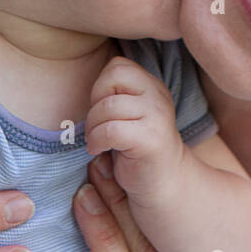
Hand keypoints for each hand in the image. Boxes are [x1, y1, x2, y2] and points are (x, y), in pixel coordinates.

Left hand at [84, 56, 183, 204]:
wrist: (164, 186)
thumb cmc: (137, 151)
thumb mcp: (129, 115)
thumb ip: (116, 96)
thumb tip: (86, 87)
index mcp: (152, 87)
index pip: (118, 65)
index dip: (102, 86)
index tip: (103, 110)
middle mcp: (158, 96)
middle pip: (113, 76)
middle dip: (96, 100)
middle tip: (97, 124)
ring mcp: (157, 116)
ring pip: (108, 106)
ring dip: (93, 126)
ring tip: (97, 141)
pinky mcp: (151, 139)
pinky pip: (110, 130)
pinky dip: (96, 141)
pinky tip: (99, 151)